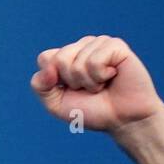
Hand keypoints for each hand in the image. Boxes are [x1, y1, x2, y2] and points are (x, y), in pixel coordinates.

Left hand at [29, 35, 163, 134]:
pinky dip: (100, 76)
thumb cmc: (92, 111)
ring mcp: (99, 43)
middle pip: (59, 59)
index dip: (53, 81)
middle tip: (89, 89)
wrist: (123, 120)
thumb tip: (47, 67)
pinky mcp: (115, 45)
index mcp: (67, 57)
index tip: (70, 90)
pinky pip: (94, 61)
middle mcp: (82, 46)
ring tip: (102, 84)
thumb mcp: (56, 104)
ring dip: (88, 82)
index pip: (45, 58)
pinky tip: (112, 76)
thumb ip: (40, 86)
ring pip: (77, 62)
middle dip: (72, 82)